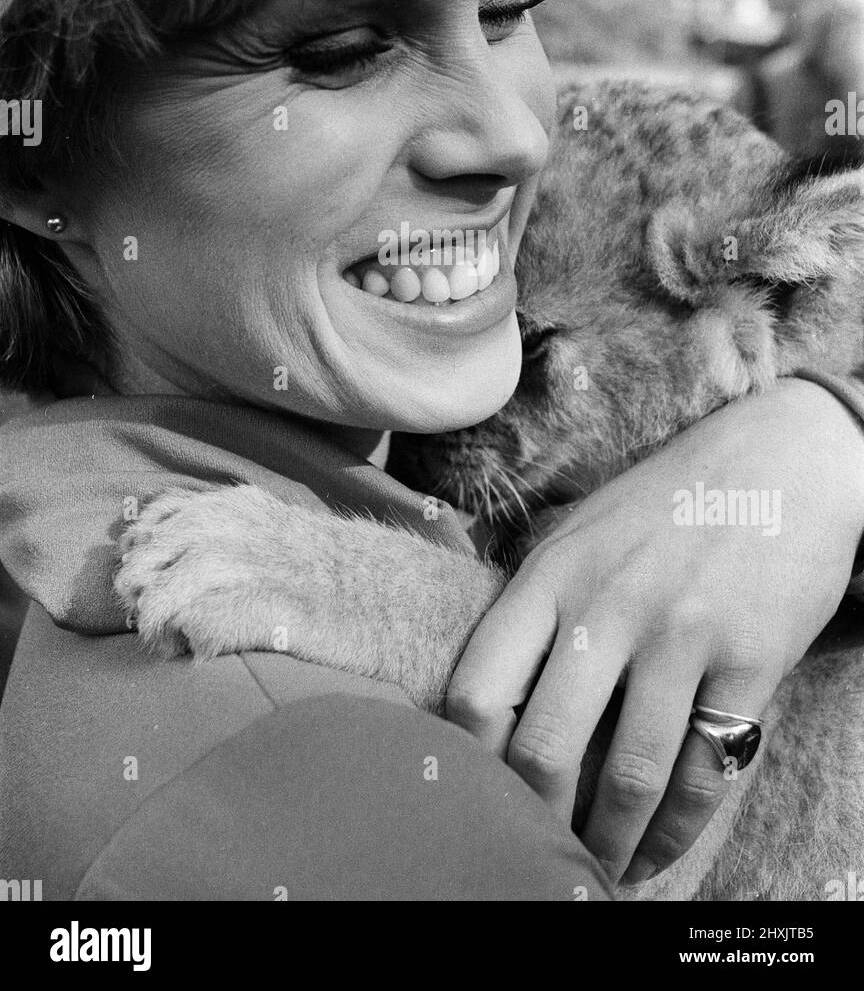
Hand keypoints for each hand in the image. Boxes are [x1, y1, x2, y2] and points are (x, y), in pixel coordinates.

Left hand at [445, 378, 863, 885]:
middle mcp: (608, 605)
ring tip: (592, 871)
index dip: (467, 765)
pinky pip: (705, 771)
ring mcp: (683, 633)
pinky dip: (676, 831)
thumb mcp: (580, 529)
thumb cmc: (667, 501)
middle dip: (532, 822)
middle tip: (529, 855)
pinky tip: (656, 851)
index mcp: (551, 573)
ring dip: (607, 843)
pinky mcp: (751, 659)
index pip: (480, 691)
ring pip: (630, 776)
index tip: (473, 800)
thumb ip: (534, 603)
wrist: (784, 456)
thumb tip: (484, 703)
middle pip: (545, 749)